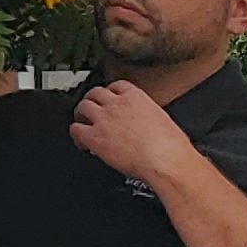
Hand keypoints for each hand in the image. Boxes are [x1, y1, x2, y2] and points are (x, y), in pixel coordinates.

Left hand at [68, 75, 193, 194]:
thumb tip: (144, 123)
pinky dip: (76, 135)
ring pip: (82, 107)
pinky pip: (76, 130)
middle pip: (95, 93)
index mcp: (135, 96)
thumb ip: (147, 114)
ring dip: (81, 115)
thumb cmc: (170, 146)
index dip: (110, 94)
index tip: (110, 101)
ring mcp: (104, 119)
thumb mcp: (162, 119)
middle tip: (92, 112)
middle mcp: (116, 103)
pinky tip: (82, 143)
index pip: (116, 86)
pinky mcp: (95, 137)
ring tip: (83, 124)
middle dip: (93, 102)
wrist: (165, 160)